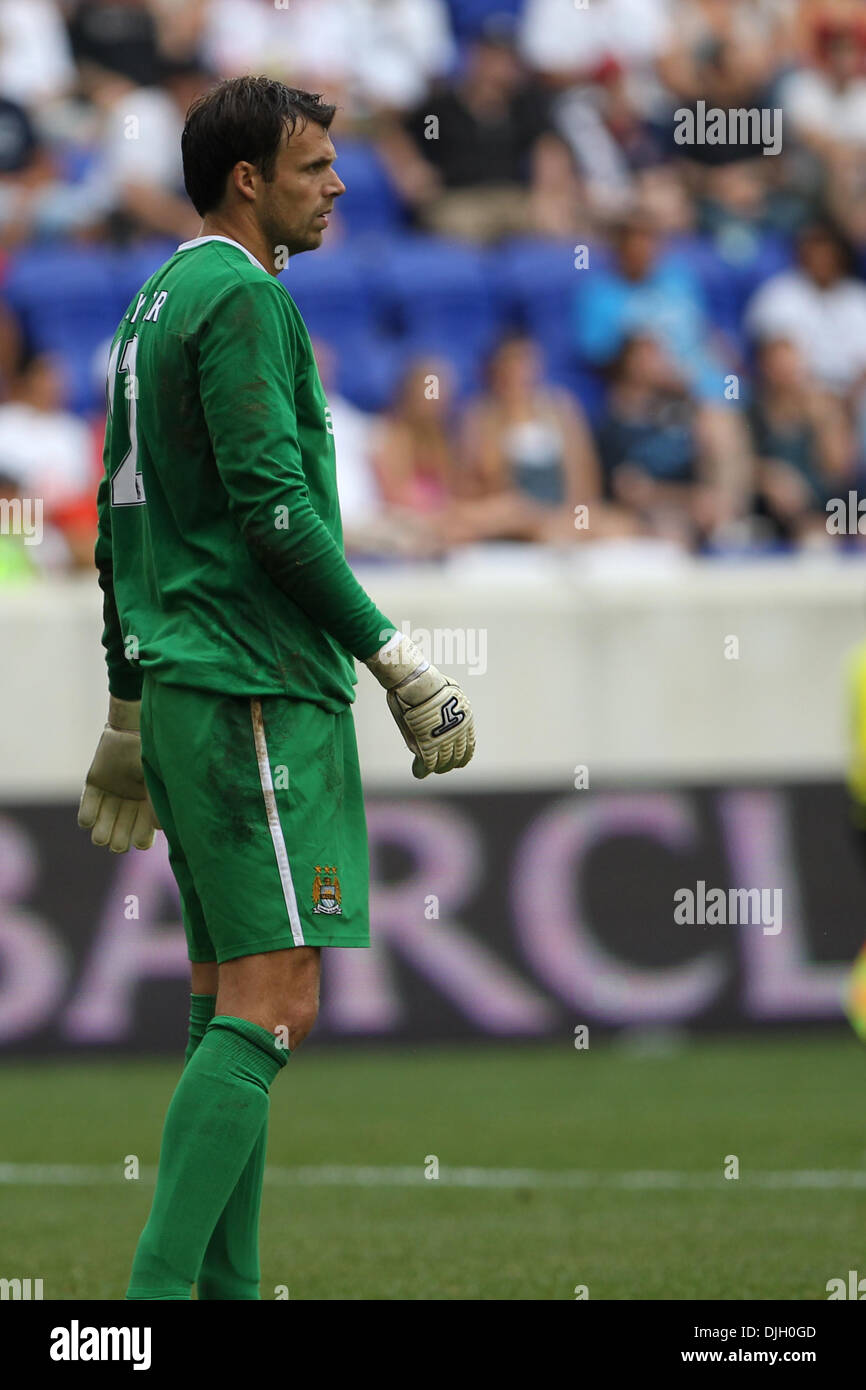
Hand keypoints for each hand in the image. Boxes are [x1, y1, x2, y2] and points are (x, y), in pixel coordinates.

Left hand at [78, 696, 159, 851]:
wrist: (131, 729)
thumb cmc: (151, 755)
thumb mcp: (157, 779)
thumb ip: (157, 802)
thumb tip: (159, 828)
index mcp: (149, 805)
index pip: (144, 832)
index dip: (140, 839)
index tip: (139, 841)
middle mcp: (130, 803)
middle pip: (122, 833)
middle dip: (119, 839)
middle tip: (117, 844)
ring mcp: (112, 795)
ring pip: (103, 825)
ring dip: (102, 833)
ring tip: (101, 838)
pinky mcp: (94, 785)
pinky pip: (87, 808)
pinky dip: (87, 817)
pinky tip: (89, 821)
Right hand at [365, 633, 474, 778]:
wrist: (417, 683)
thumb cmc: (430, 682)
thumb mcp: (451, 692)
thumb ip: (452, 705)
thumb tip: (447, 706)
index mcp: (466, 721)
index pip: (468, 747)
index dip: (461, 756)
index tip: (456, 761)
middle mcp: (458, 734)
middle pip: (456, 758)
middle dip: (448, 764)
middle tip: (439, 767)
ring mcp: (443, 742)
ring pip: (442, 764)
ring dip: (435, 768)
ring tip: (427, 769)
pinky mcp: (427, 746)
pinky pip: (426, 766)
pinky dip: (421, 771)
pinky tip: (418, 772)